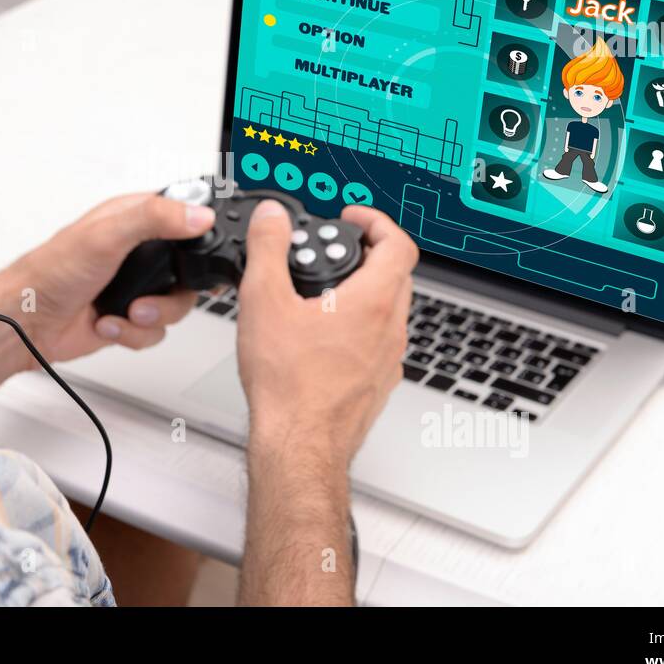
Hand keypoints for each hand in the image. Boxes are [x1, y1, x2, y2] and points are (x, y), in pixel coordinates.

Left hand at [0, 192, 215, 361]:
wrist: (27, 323)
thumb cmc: (51, 272)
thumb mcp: (106, 235)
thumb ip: (154, 218)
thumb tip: (198, 215)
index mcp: (133, 219)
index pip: (184, 216)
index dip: (198, 232)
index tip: (198, 253)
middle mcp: (138, 251)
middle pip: (190, 271)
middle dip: (174, 292)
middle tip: (150, 294)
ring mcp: (135, 286)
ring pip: (177, 306)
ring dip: (151, 316)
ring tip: (125, 312)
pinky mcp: (129, 316)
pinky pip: (156, 332)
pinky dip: (133, 334)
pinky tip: (108, 324)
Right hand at [236, 199, 416, 462]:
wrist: (299, 445)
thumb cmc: (289, 385)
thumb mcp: (264, 301)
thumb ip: (268, 249)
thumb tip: (272, 218)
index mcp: (374, 302)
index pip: (399, 243)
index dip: (376, 222)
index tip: (351, 219)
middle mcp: (391, 329)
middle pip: (396, 274)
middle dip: (366, 255)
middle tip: (331, 252)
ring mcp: (389, 360)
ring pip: (388, 310)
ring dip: (363, 292)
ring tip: (320, 295)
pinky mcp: (378, 384)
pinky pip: (378, 343)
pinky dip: (358, 327)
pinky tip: (321, 338)